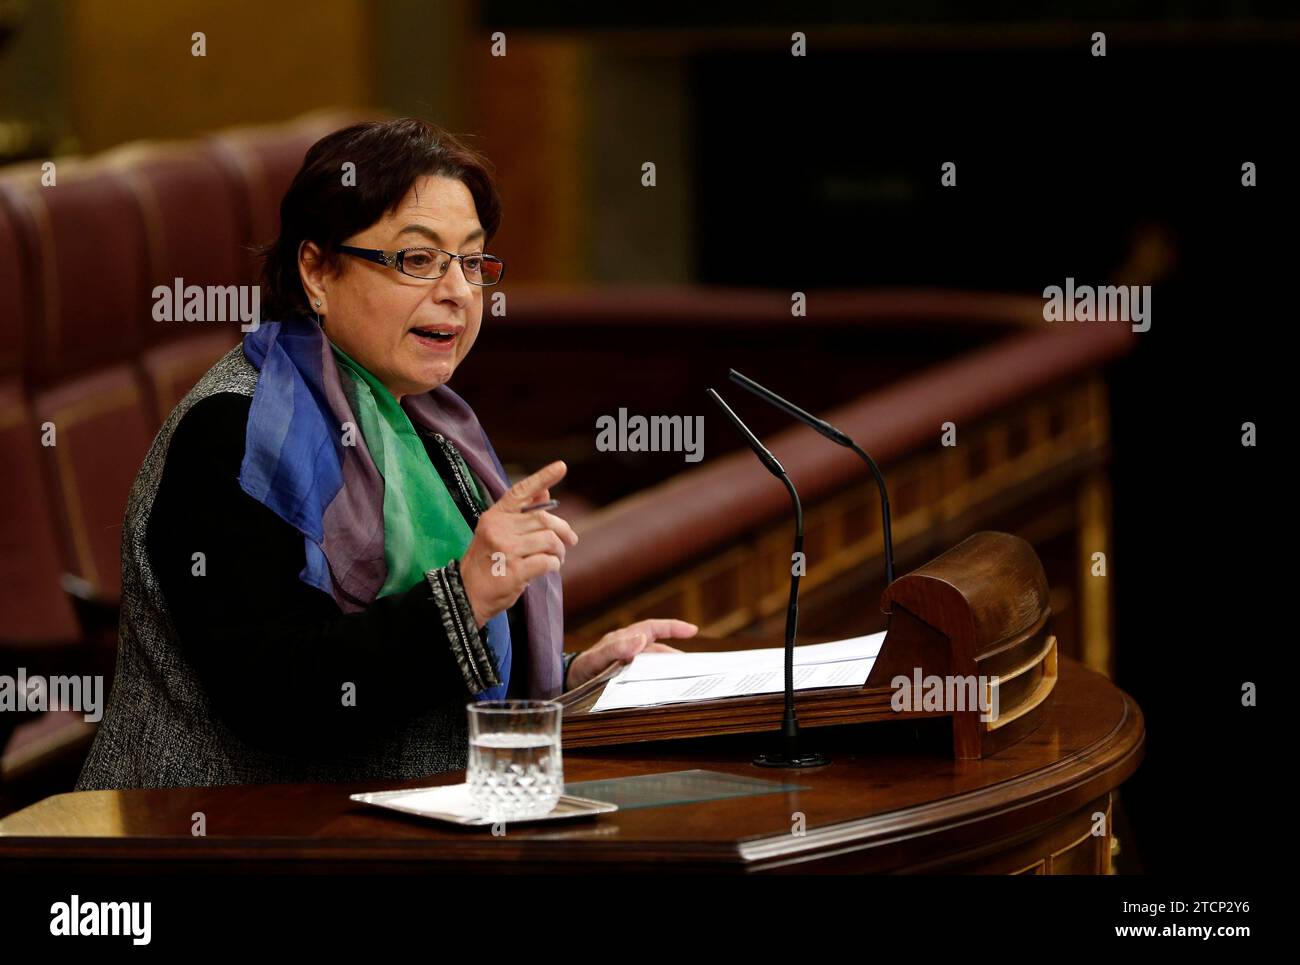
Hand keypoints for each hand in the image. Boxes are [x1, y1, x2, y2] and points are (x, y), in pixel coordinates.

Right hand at [459, 460, 578, 626]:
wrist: (466, 594)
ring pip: (549, 541)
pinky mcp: (514, 571)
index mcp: (495, 516)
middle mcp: (499, 529)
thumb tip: (544, 490)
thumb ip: (521, 512)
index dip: (543, 477)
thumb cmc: (486, 561)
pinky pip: (547, 562)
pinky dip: (553, 565)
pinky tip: (549, 568)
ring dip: (559, 551)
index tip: (561, 466)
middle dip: (563, 531)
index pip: (521, 491)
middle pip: (544, 520)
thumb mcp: (496, 531)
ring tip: (556, 557)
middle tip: (569, 541)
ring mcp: (506, 549)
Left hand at [566, 619, 698, 689]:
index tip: (692, 630)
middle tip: (695, 668)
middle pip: (659, 650)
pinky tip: (665, 689)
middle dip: (676, 656)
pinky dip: (658, 680)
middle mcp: (629, 648)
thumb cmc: (580, 669)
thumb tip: (641, 639)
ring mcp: (629, 663)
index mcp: (624, 639)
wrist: (566, 685)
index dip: (672, 627)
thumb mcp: (594, 659)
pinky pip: (648, 676)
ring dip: (669, 670)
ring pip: (655, 664)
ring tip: (683, 680)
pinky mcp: (628, 677)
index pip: (652, 628)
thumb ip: (615, 649)